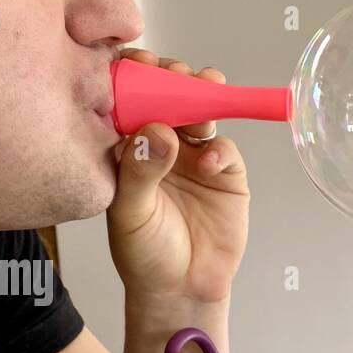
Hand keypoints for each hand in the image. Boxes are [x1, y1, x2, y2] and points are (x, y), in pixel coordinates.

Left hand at [106, 49, 249, 309]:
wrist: (182, 289)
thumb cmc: (144, 254)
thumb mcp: (129, 212)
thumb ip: (139, 169)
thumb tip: (159, 130)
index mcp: (127, 146)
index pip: (129, 97)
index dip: (135, 75)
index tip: (138, 63)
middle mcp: (161, 143)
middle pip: (168, 95)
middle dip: (172, 78)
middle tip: (173, 73)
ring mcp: (193, 155)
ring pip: (199, 112)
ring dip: (201, 99)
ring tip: (199, 103)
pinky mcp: (226, 173)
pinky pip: (224, 148)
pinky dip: (219, 149)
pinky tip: (208, 163)